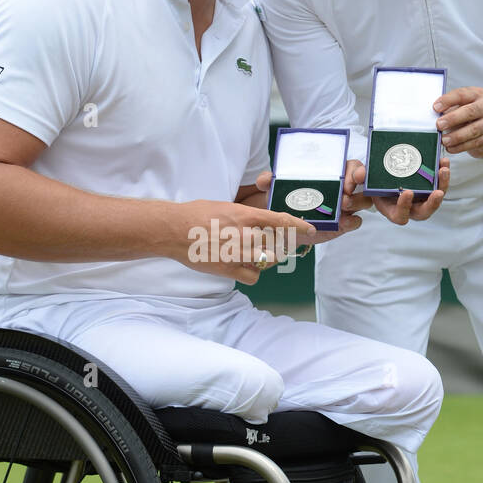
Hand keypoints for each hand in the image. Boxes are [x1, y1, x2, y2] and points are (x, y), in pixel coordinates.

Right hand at [179, 197, 315, 283]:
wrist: (173, 230)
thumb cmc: (196, 214)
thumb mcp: (224, 206)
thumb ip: (244, 215)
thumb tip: (258, 220)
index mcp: (244, 215)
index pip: (280, 221)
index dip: (298, 227)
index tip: (310, 230)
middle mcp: (244, 234)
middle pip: (277, 243)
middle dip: (279, 244)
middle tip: (274, 244)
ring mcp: (237, 253)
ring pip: (267, 260)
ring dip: (266, 258)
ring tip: (255, 254)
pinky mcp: (228, 268)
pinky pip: (253, 275)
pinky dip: (253, 273)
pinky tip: (245, 267)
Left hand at [250, 166, 363, 248]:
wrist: (285, 222)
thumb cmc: (286, 197)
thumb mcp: (277, 187)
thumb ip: (270, 180)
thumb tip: (264, 179)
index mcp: (333, 173)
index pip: (352, 166)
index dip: (356, 170)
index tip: (353, 176)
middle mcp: (343, 188)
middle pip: (362, 184)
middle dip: (358, 188)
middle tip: (345, 194)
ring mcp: (346, 207)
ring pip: (363, 202)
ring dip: (356, 203)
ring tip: (342, 206)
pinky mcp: (343, 224)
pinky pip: (355, 222)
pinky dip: (351, 222)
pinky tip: (343, 223)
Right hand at [347, 155, 449, 224]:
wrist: (380, 170)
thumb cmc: (370, 178)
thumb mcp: (361, 176)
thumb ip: (357, 176)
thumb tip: (359, 175)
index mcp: (391, 209)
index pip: (400, 215)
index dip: (404, 207)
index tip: (407, 192)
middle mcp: (408, 207)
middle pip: (424, 212)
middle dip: (433, 203)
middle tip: (437, 191)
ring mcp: (420, 198)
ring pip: (435, 198)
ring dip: (442, 185)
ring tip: (443, 169)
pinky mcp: (428, 187)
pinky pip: (438, 184)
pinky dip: (442, 174)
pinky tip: (443, 161)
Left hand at [435, 86, 482, 157]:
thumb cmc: (467, 116)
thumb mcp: (459, 107)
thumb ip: (448, 109)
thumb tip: (432, 116)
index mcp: (476, 94)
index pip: (462, 94)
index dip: (448, 100)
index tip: (435, 107)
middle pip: (470, 111)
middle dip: (453, 118)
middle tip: (439, 125)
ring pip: (473, 129)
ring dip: (456, 136)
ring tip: (444, 140)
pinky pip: (475, 142)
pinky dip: (461, 147)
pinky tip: (451, 148)